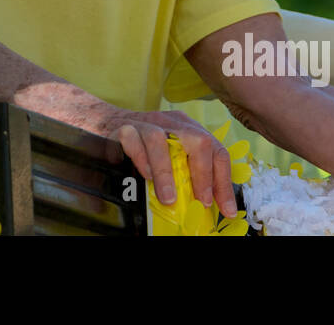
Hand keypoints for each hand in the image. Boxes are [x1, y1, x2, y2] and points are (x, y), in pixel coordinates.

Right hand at [101, 108, 237, 215]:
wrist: (108, 123)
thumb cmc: (145, 147)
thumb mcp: (172, 157)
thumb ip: (188, 174)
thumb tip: (207, 208)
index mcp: (190, 129)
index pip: (216, 151)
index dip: (223, 182)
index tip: (226, 209)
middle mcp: (173, 123)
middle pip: (197, 140)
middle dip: (203, 174)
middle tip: (201, 201)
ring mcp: (148, 123)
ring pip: (159, 140)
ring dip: (166, 172)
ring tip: (168, 199)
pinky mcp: (124, 128)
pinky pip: (132, 140)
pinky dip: (141, 160)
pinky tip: (145, 176)